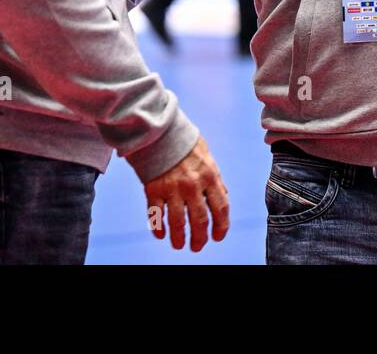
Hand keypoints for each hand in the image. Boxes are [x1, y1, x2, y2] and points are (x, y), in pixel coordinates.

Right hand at [143, 136, 229, 251]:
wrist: (159, 129)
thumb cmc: (184, 142)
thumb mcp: (207, 156)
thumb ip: (215, 177)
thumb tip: (223, 195)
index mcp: (209, 176)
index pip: (221, 207)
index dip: (221, 226)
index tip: (218, 236)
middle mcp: (192, 185)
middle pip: (200, 220)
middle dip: (200, 238)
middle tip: (197, 247)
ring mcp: (172, 188)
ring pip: (177, 222)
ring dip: (179, 238)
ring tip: (179, 245)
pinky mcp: (153, 188)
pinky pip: (156, 214)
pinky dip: (158, 227)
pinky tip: (160, 235)